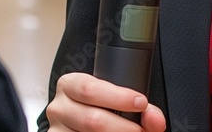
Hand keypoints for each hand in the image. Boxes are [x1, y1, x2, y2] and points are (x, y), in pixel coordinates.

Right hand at [46, 73, 166, 131]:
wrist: (86, 123)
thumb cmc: (101, 109)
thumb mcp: (116, 100)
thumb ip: (141, 108)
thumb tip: (155, 118)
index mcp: (70, 85)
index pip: (90, 89)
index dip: (118, 97)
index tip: (141, 103)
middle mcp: (59, 107)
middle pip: (92, 119)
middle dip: (123, 127)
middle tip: (140, 130)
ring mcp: (56, 130)